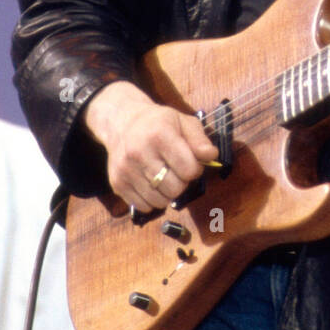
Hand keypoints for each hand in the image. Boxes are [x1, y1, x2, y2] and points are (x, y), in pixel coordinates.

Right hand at [83, 81, 217, 211]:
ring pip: (159, 201)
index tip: (191, 162)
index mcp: (159, 134)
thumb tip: (211, 156)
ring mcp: (126, 170)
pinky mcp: (117, 184)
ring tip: (164, 177)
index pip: (188, 169)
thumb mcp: (183, 122)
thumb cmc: (159, 123)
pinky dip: (152, 200)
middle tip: (177, 171)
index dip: (195, 169)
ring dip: (167, 193)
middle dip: (182, 182)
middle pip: (175, 189)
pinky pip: (143, 206)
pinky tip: (151, 184)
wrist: (122, 123)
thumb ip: (200, 140)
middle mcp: (139, 153)